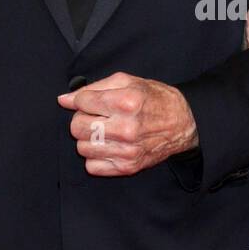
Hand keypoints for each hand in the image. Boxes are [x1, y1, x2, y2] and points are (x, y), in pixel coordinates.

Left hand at [57, 73, 197, 175]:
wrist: (183, 124)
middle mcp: (126, 128)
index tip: (92, 101)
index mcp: (127, 102)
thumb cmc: (155, 100)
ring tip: (105, 131)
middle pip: (77, 127)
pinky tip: (108, 146)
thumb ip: (94, 88)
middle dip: (83, 119)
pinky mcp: (127, 167)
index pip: (82, 102)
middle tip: (97, 116)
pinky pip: (92, 166)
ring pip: (82, 147)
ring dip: (89, 139)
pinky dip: (95, 157)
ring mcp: (126, 151)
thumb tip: (64, 99)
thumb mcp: (129, 82)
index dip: (83, 100)